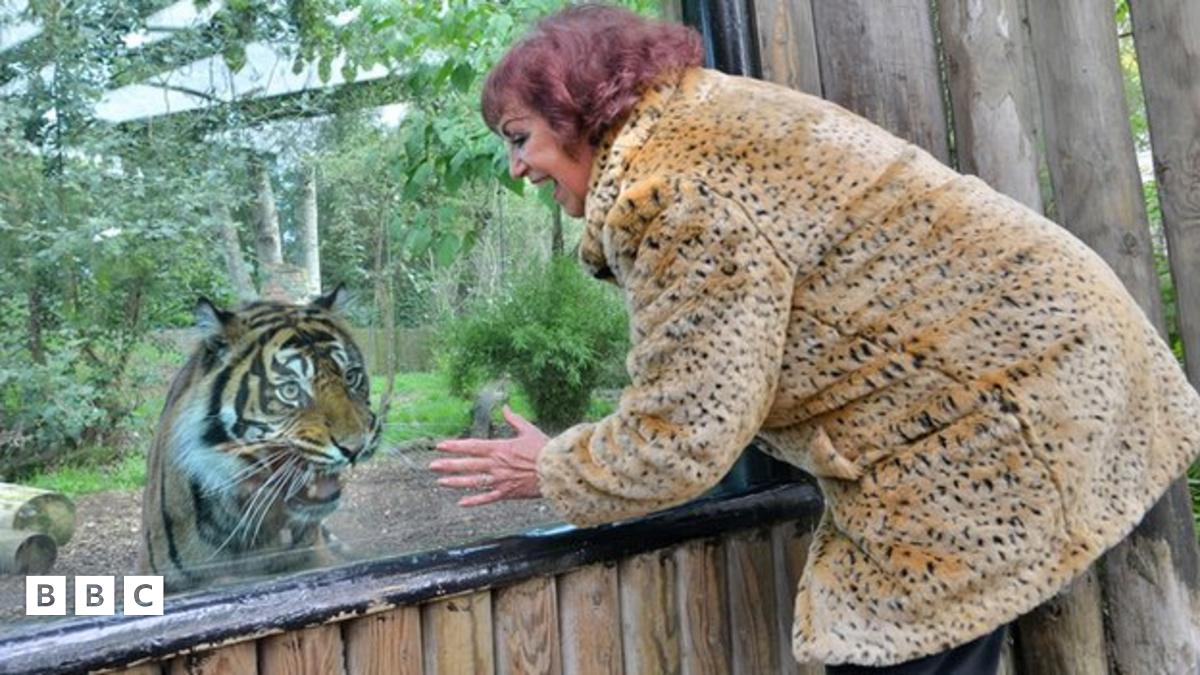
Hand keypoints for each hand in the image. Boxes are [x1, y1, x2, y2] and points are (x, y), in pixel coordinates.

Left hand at [430, 406, 547, 506]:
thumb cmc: (544, 449)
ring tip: (440, 482)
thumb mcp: (528, 430)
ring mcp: (500, 480)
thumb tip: (505, 407)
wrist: (558, 470)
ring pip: (473, 481)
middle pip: (468, 464)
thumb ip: (514, 419)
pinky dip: (474, 500)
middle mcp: (497, 464)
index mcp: (500, 448)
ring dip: (455, 482)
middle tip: (432, 465)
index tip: (440, 445)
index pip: (472, 446)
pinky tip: (461, 502)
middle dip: (448, 464)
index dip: (455, 446)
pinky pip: (487, 497)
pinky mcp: (507, 493)